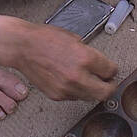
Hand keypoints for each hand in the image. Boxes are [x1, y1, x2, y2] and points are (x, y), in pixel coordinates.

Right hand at [0, 12, 117, 101]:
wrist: (23, 47)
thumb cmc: (45, 39)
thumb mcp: (74, 39)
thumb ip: (89, 53)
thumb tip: (99, 64)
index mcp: (85, 58)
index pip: (111, 71)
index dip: (113, 70)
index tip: (112, 71)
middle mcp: (78, 76)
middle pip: (105, 92)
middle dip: (110, 87)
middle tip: (109, 83)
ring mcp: (66, 88)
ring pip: (90, 97)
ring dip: (93, 90)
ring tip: (89, 80)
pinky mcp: (56, 95)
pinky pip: (74, 97)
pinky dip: (77, 91)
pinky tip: (72, 80)